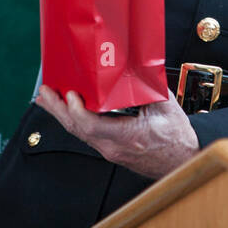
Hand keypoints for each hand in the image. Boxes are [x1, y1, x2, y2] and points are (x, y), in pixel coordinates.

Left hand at [35, 85, 199, 180]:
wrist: (182, 160)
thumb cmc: (176, 140)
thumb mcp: (166, 107)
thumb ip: (148, 87)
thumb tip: (135, 67)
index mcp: (126, 137)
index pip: (92, 126)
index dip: (77, 110)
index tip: (71, 95)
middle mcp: (112, 146)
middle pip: (77, 129)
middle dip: (58, 110)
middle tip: (45, 94)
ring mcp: (109, 149)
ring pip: (79, 132)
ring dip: (62, 115)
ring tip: (48, 100)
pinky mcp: (110, 148)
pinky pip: (86, 134)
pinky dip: (74, 120)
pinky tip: (68, 111)